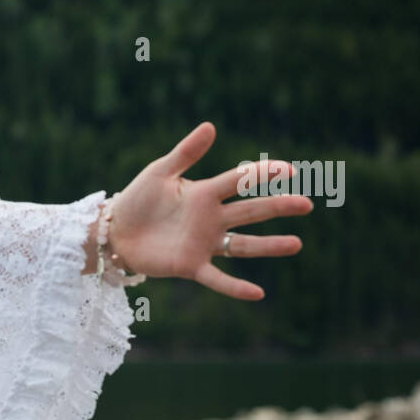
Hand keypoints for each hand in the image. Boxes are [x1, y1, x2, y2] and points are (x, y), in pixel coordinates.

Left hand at [106, 122, 312, 299]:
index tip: (289, 169)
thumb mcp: (160, 172)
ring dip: (268, 245)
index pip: (239, 182)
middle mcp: (210, 219)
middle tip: (306, 203)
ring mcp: (203, 244)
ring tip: (296, 244)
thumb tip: (210, 126)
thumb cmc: (137, 200)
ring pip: (242, 245)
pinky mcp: (190, 266)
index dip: (262, 174)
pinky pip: (217, 278)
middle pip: (250, 212)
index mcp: (204, 194)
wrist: (113, 232)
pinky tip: (258, 294)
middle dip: (278, 207)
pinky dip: (235, 287)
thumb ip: (185, 153)